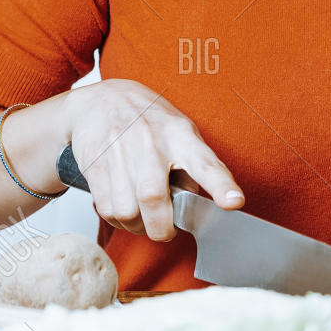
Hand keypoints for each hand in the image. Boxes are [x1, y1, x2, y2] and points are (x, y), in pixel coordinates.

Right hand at [64, 79, 242, 240]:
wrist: (99, 99)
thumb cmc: (148, 119)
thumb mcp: (179, 131)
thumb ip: (192, 166)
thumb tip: (193, 206)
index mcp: (180, 135)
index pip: (205, 163)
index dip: (221, 185)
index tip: (234, 202)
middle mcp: (151, 143)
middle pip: (154, 198)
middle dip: (161, 228)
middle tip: (165, 230)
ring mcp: (120, 153)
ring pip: (128, 211)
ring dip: (137, 226)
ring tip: (142, 216)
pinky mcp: (95, 165)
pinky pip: (107, 210)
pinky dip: (118, 219)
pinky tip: (124, 208)